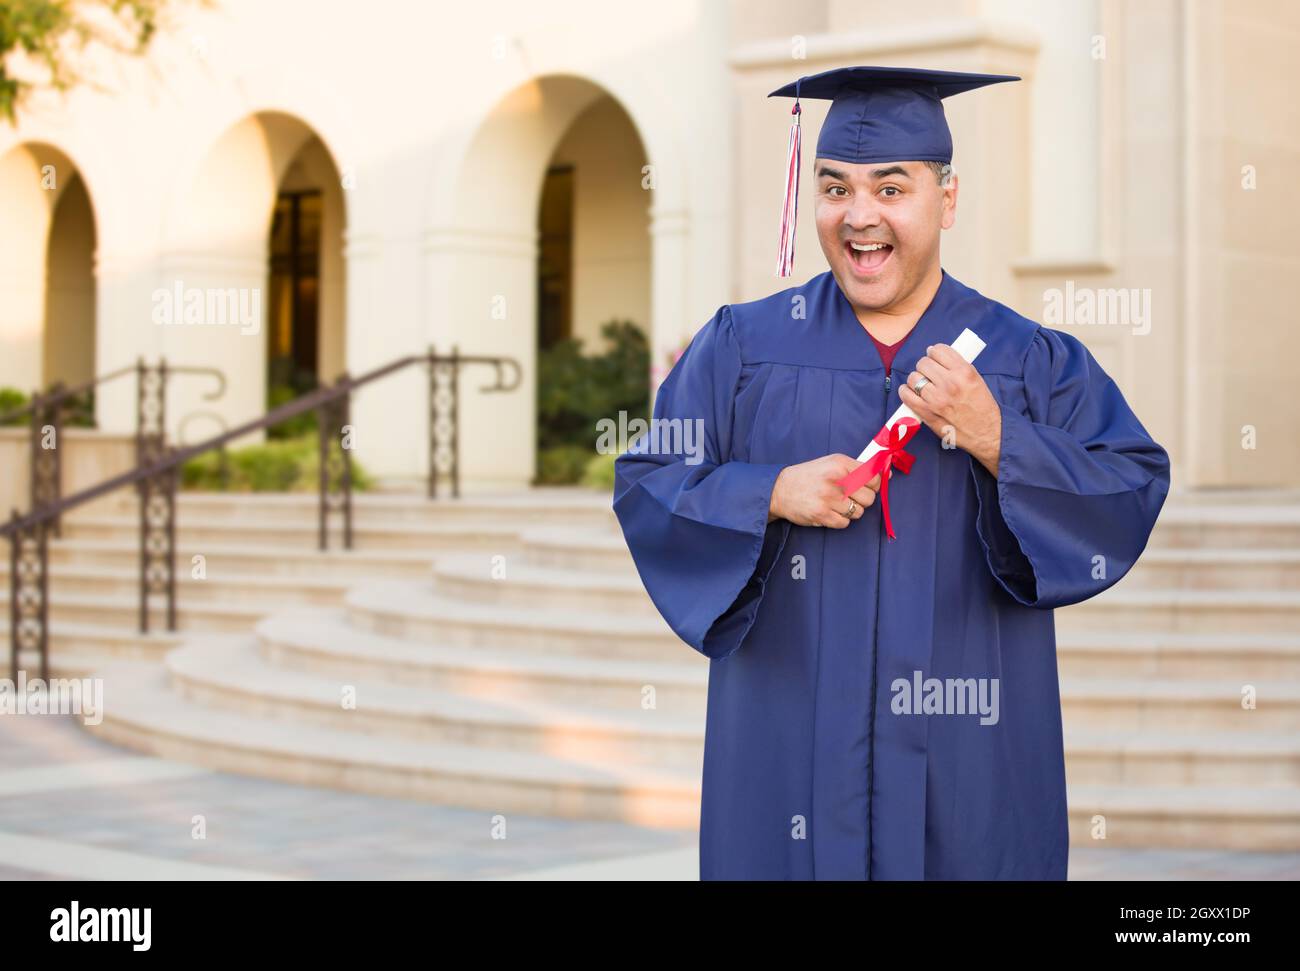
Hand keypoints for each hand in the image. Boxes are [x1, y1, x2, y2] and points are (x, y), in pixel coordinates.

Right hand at [768, 454, 882, 527]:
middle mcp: (836, 480)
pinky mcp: (822, 515)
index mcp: (840, 464)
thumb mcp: (831, 463)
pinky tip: (830, 512)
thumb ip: (858, 467)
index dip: (875, 485)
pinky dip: (840, 520)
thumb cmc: (809, 476)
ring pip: (859, 512)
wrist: (780, 489)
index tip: (868, 486)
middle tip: (849, 497)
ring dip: (851, 511)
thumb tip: (887, 473)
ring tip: (837, 504)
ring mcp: (829, 499)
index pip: (874, 477)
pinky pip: (845, 523)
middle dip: (862, 500)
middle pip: (869, 498)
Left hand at [898, 343, 1001, 476]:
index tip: (934, 356)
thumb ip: (958, 368)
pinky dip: (906, 392)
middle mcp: (949, 383)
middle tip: (929, 372)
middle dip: (925, 366)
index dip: (934, 352)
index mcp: (964, 372)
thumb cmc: (982, 407)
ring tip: (922, 384)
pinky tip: (911, 392)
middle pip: (923, 363)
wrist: (986, 432)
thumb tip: (937, 356)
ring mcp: (936, 398)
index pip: (939, 350)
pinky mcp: (927, 412)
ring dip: (916, 379)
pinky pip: (906, 395)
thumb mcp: (977, 380)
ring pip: (914, 378)